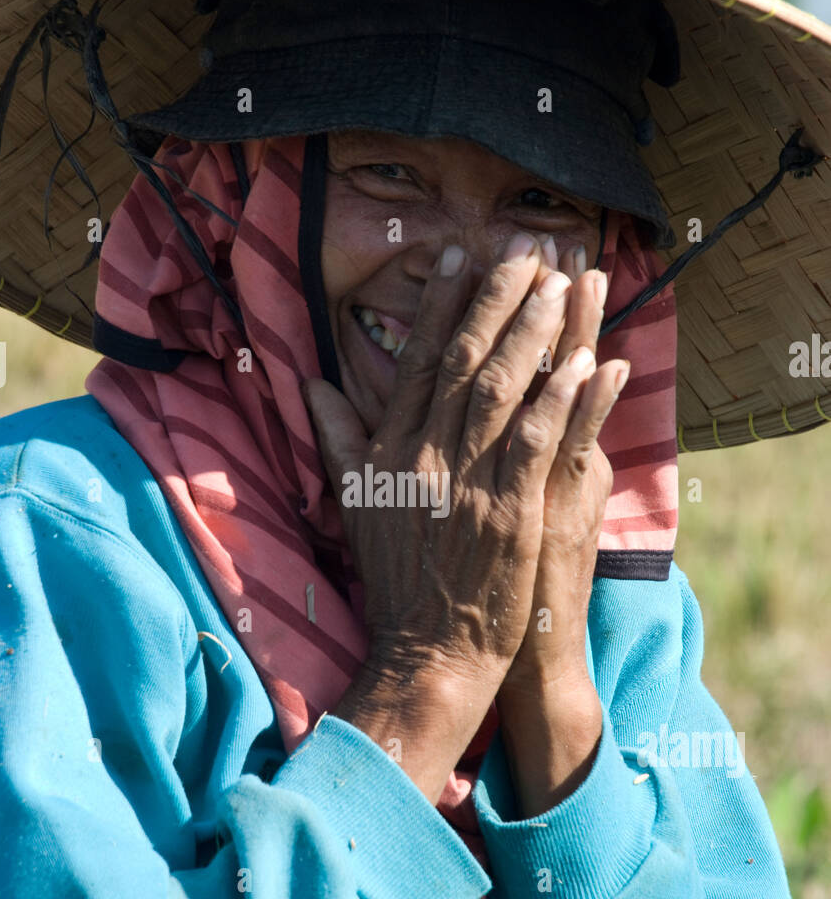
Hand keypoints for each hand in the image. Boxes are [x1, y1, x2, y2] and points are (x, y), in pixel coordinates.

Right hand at [304, 233, 603, 799]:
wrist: (426, 651)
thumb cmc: (397, 578)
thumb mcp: (355, 502)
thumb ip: (338, 437)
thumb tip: (311, 383)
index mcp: (389, 450)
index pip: (416, 361)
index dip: (441, 304)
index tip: (459, 254)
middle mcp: (424, 458)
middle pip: (465, 361)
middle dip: (498, 299)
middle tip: (525, 247)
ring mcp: (468, 486)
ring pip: (502, 392)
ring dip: (535, 333)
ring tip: (562, 282)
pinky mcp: (510, 516)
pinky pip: (537, 445)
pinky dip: (562, 400)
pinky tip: (587, 360)